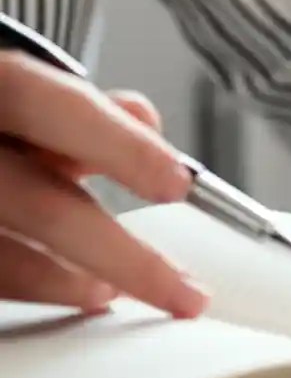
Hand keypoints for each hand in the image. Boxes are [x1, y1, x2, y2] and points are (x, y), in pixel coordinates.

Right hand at [0, 52, 207, 316]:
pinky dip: (26, 283)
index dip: (120, 146)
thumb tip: (144, 121)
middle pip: (41, 205)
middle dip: (124, 257)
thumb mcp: (9, 84)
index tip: (178, 185)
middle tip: (186, 293)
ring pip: (2, 254)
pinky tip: (69, 289)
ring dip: (69, 281)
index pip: (52, 104)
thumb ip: (74, 107)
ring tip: (113, 291)